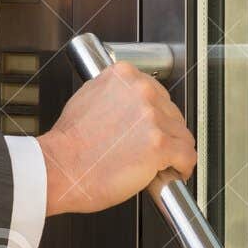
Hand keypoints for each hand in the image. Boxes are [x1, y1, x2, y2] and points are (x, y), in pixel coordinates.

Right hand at [38, 63, 196, 215]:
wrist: (60, 167)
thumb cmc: (68, 142)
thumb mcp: (88, 97)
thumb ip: (115, 94)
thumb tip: (130, 105)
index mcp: (124, 75)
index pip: (157, 93)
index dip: (155, 116)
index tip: (151, 128)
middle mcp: (141, 91)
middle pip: (172, 113)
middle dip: (165, 133)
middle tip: (151, 150)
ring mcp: (152, 118)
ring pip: (182, 135)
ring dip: (174, 151)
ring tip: (159, 164)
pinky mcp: (160, 145)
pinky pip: (187, 156)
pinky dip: (183, 167)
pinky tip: (173, 173)